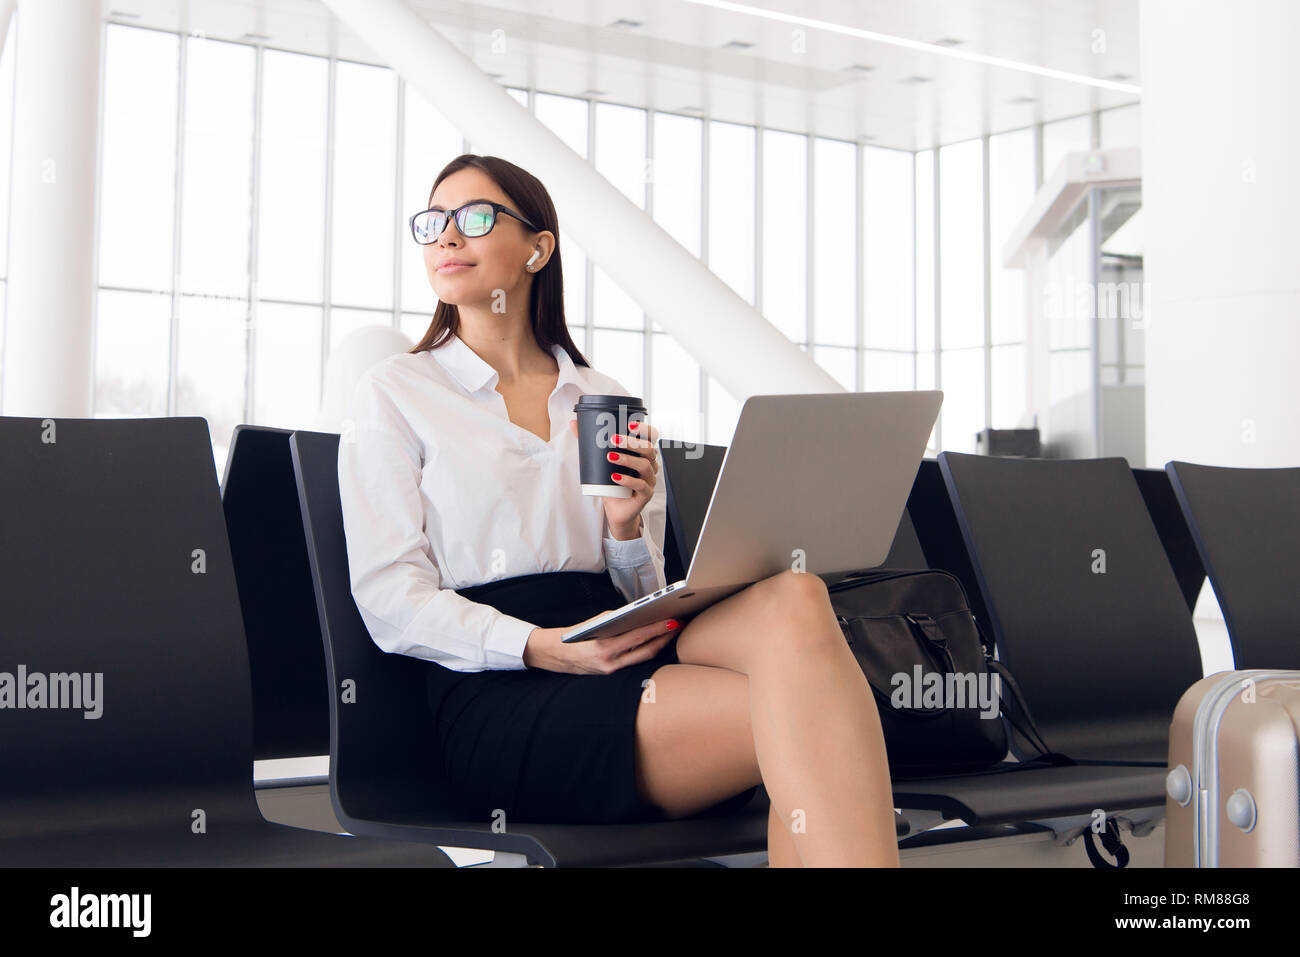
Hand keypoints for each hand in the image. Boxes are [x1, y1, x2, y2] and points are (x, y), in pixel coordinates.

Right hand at [522, 611, 679, 674]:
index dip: (657, 629)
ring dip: (658, 644)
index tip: (672, 620)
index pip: (638, 637)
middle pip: (645, 651)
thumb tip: (635, 615)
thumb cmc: (570, 636)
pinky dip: (645, 651)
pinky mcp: (610, 674)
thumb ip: (613, 621)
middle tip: (678, 625)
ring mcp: (611, 671)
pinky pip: (633, 661)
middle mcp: (609, 663)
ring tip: (670, 631)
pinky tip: (654, 642)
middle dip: (664, 637)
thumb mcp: (591, 624)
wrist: (551, 656)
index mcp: (603, 649)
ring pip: (642, 658)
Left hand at [568, 418, 659, 538]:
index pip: (651, 437)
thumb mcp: (601, 462)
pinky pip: (641, 485)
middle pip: (648, 449)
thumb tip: (574, 424)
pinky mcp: (646, 494)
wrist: (617, 509)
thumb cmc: (612, 484)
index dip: (644, 429)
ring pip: (644, 466)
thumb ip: (589, 442)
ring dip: (627, 459)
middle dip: (632, 442)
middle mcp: (650, 465)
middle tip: (613, 439)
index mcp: (643, 454)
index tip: (629, 424)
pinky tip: (615, 477)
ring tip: (610, 457)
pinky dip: (628, 480)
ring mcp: (649, 480)